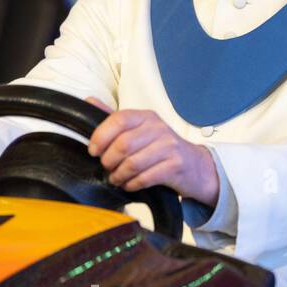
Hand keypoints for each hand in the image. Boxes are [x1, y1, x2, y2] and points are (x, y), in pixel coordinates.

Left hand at [85, 99, 218, 205]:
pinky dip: (132, 184)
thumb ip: (115, 119)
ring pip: (133, 163)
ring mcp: (169, 147)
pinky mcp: (175, 166)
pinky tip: (130, 185)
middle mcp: (158, 128)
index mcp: (146, 117)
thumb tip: (89, 102)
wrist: (196, 167)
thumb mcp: (141, 130)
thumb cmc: (163, 149)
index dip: (101, 136)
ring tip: (116, 179)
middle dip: (109, 160)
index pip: (119, 119)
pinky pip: (146, 178)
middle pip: (123, 144)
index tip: (94, 150)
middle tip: (107, 168)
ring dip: (119, 175)